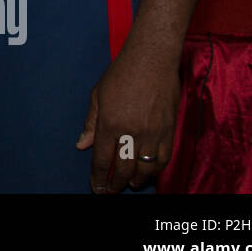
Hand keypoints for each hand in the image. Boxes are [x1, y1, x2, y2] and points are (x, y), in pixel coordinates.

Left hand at [76, 45, 179, 191]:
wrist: (152, 60)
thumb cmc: (121, 73)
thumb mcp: (97, 95)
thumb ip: (91, 123)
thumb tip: (82, 145)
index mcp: (110, 123)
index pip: (103, 160)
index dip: (99, 177)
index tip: (97, 187)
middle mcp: (132, 132)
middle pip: (124, 168)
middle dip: (115, 184)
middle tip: (110, 191)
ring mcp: (153, 132)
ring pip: (145, 168)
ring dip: (136, 181)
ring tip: (129, 185)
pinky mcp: (169, 130)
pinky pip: (164, 158)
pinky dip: (156, 170)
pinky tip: (149, 173)